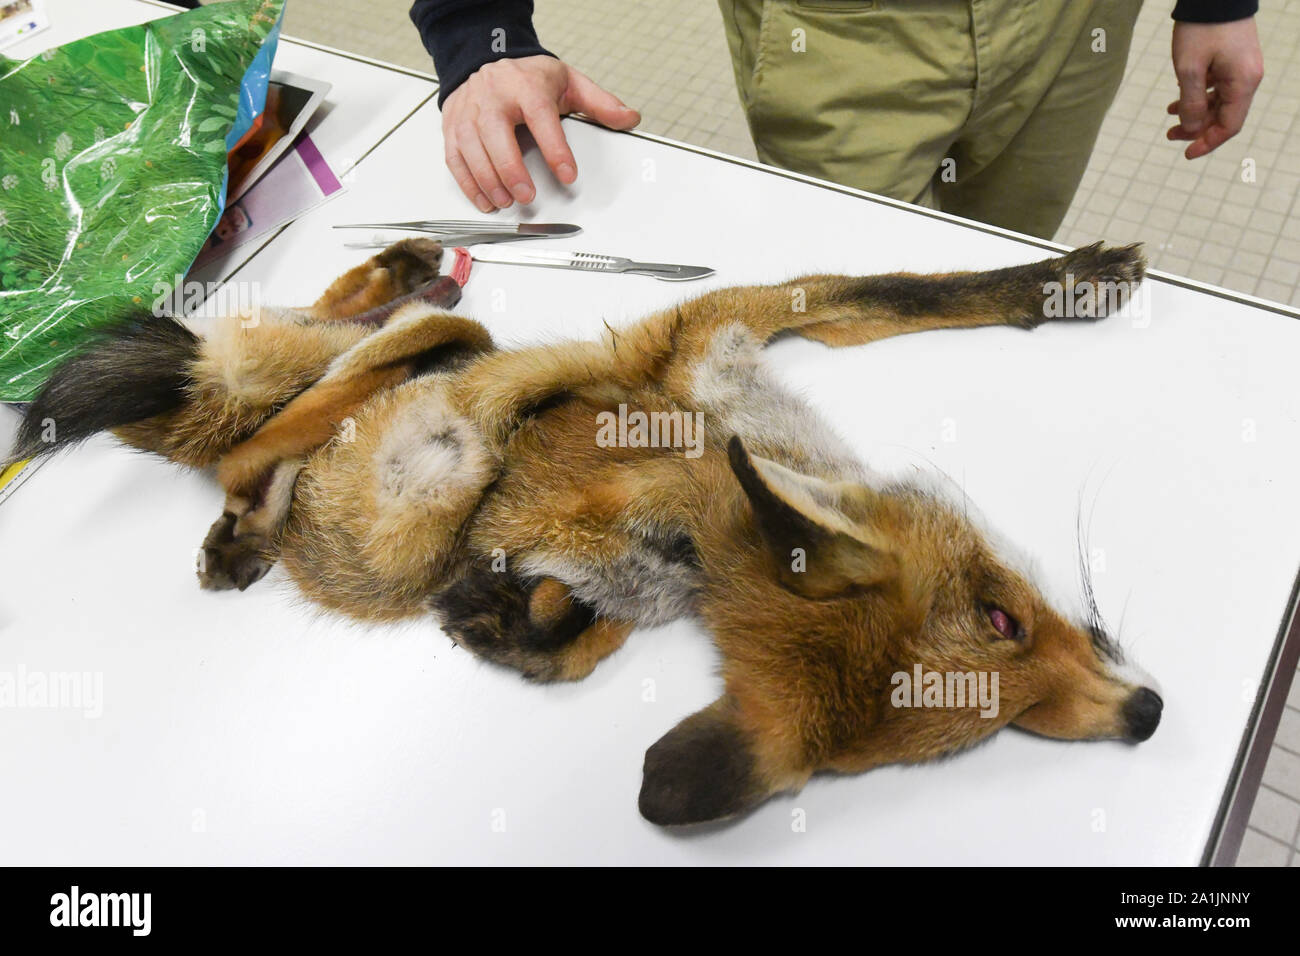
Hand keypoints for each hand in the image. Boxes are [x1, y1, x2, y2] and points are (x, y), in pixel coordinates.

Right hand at [442, 55, 640, 211]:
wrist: (485, 59)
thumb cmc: (527, 77)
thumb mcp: (568, 82)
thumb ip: (600, 103)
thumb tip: (629, 118)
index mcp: (526, 86)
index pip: (540, 116)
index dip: (554, 148)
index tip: (568, 174)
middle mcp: (493, 97)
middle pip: (496, 135)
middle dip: (511, 170)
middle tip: (527, 196)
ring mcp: (469, 112)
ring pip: (472, 149)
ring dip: (488, 181)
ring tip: (506, 202)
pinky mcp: (453, 126)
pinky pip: (456, 158)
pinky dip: (468, 184)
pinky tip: (485, 200)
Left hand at [1167, 18, 1263, 159]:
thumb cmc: (1202, 29)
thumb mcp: (1189, 70)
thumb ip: (1191, 103)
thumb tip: (1191, 129)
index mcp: (1243, 83)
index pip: (1229, 126)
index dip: (1207, 143)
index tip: (1186, 154)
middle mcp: (1248, 78)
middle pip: (1225, 116)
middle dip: (1197, 129)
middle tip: (1169, 135)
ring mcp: (1242, 68)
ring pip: (1220, 101)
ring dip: (1195, 112)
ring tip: (1170, 117)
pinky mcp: (1234, 59)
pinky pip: (1219, 86)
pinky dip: (1199, 96)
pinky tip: (1178, 99)